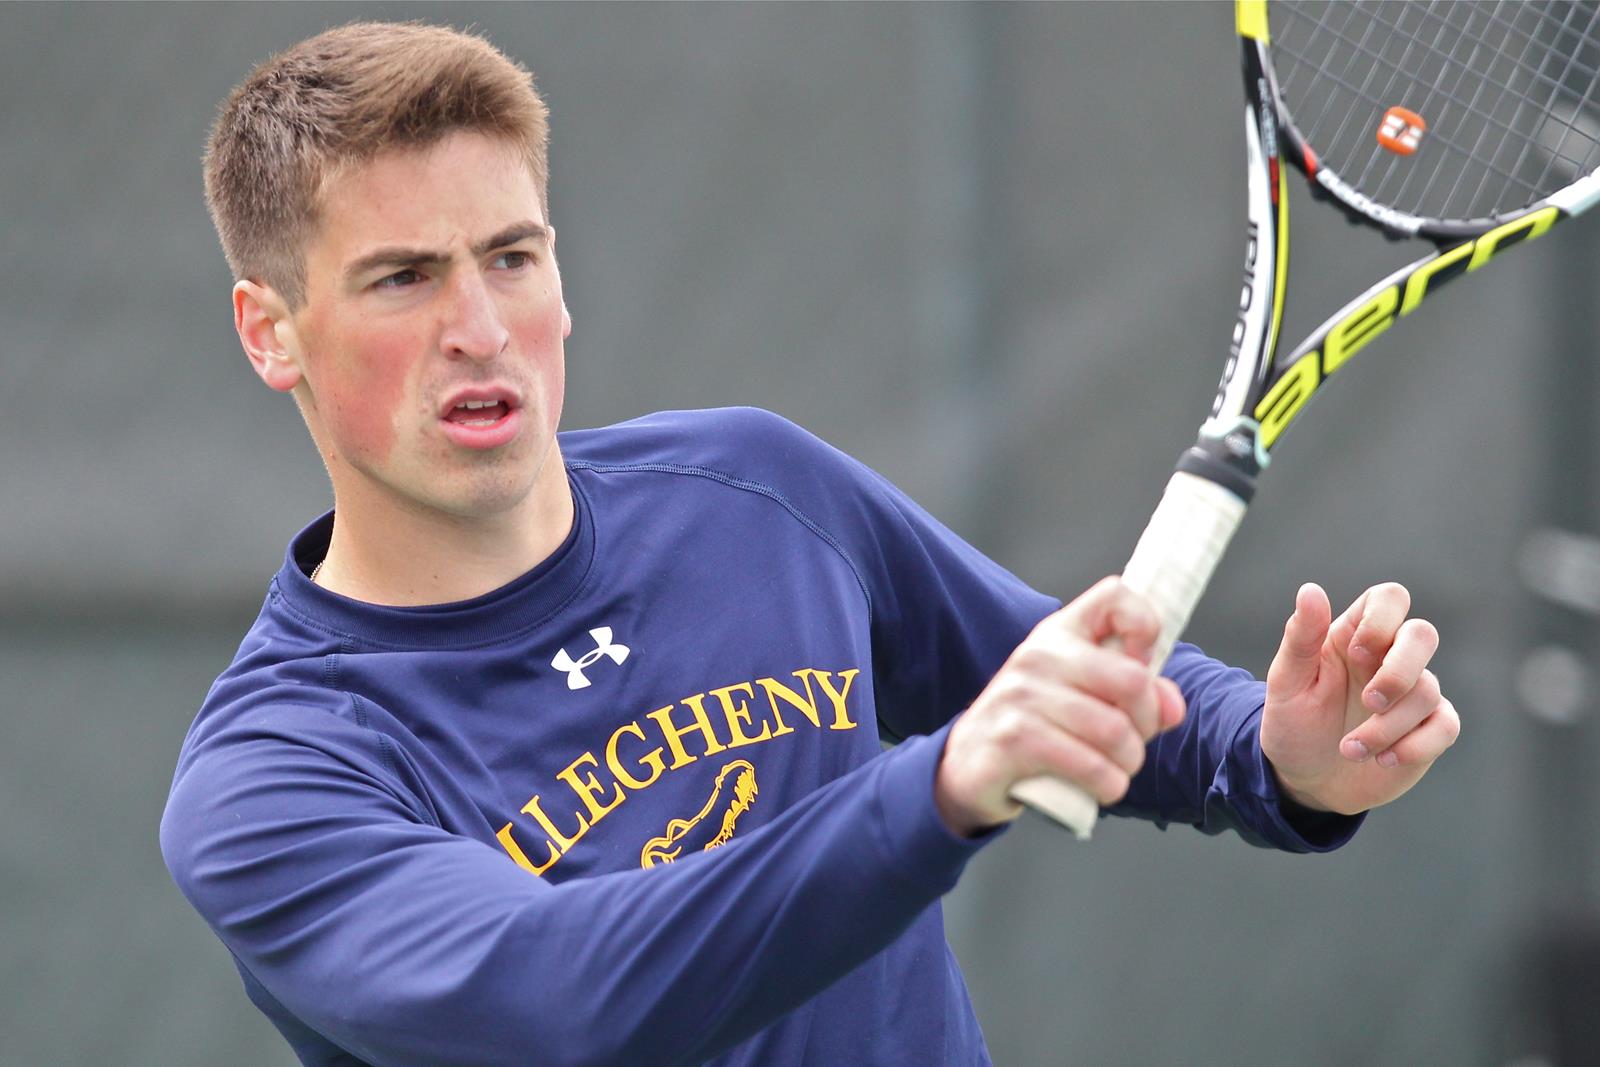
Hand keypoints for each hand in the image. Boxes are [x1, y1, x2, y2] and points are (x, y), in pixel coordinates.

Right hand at [935, 577, 1186, 835]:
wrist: (967, 765)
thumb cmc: (1034, 726)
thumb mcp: (1082, 698)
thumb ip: (1134, 696)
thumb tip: (1172, 707)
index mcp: (1058, 633)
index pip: (1115, 595)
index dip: (1145, 626)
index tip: (1142, 662)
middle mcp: (1038, 655)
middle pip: (1131, 679)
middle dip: (1146, 723)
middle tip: (1131, 743)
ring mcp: (1021, 695)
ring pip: (1114, 731)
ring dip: (1128, 763)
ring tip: (1115, 771)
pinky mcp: (1013, 739)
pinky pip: (1089, 765)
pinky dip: (1107, 785)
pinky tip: (1099, 787)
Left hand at [1259, 582, 1460, 815]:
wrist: (1306, 780)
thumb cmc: (1294, 723)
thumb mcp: (1286, 683)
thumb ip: (1300, 638)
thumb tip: (1310, 590)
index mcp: (1354, 637)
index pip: (1389, 598)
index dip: (1381, 619)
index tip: (1355, 653)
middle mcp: (1389, 659)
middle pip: (1423, 634)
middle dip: (1398, 671)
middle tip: (1368, 702)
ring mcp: (1413, 694)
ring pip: (1427, 691)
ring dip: (1386, 727)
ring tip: (1348, 749)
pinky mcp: (1429, 729)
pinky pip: (1445, 726)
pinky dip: (1414, 746)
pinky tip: (1383, 760)